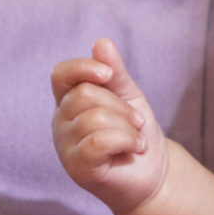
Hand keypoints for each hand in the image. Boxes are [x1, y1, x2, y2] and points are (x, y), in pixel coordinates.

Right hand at [51, 38, 168, 213]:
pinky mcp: (78, 168)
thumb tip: (101, 42)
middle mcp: (61, 122)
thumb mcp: (128, 95)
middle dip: (120, 105)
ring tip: (136, 139)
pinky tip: (135, 148)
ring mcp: (65, 147)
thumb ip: (114, 71)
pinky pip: (97, 141)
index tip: (109, 74)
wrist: (153, 172)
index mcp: (68, 101)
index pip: (60, 74)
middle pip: (84, 94)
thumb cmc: (136, 132)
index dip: (83, 68)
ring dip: (127, 127)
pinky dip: (125, 140)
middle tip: (137, 122)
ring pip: (94, 118)